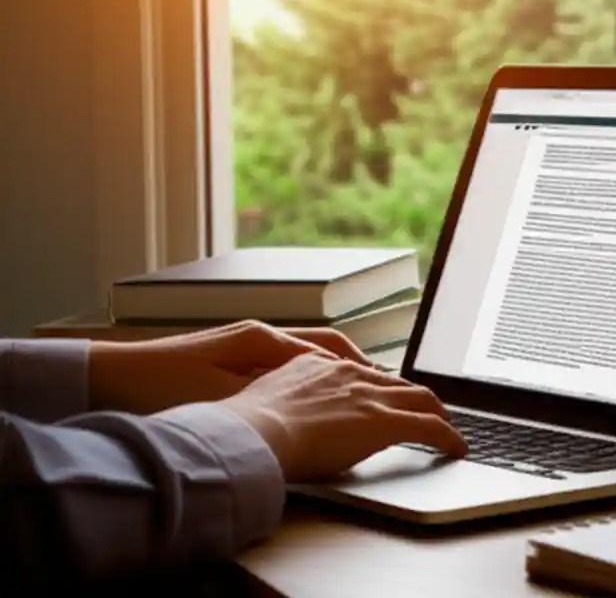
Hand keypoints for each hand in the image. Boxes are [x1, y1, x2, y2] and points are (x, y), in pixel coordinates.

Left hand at [89, 320, 374, 414]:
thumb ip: (275, 388)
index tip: (391, 389)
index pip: (330, 350)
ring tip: (364, 390)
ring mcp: (247, 342)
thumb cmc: (160, 388)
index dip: (363, 371)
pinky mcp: (233, 357)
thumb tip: (323, 383)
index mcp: (262, 339)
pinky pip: (289, 363)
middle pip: (327, 345)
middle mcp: (260, 334)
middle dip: (362, 365)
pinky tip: (317, 395)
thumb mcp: (222, 394)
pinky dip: (313, 375)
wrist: (109, 375)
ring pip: (309, 352)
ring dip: (339, 369)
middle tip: (391, 387)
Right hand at [220, 353, 466, 481]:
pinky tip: (455, 448)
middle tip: (425, 409)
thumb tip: (281, 416)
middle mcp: (350, 374)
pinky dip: (448, 437)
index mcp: (319, 366)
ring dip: (436, 413)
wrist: (255, 433)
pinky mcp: (387, 422)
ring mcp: (370, 396)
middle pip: (395, 382)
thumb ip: (282, 400)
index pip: (359, 373)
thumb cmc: (249, 426)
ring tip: (444, 426)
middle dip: (413, 396)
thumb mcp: (264, 399)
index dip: (376, 387)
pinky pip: (430, 427)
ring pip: (420, 398)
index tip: (381, 396)